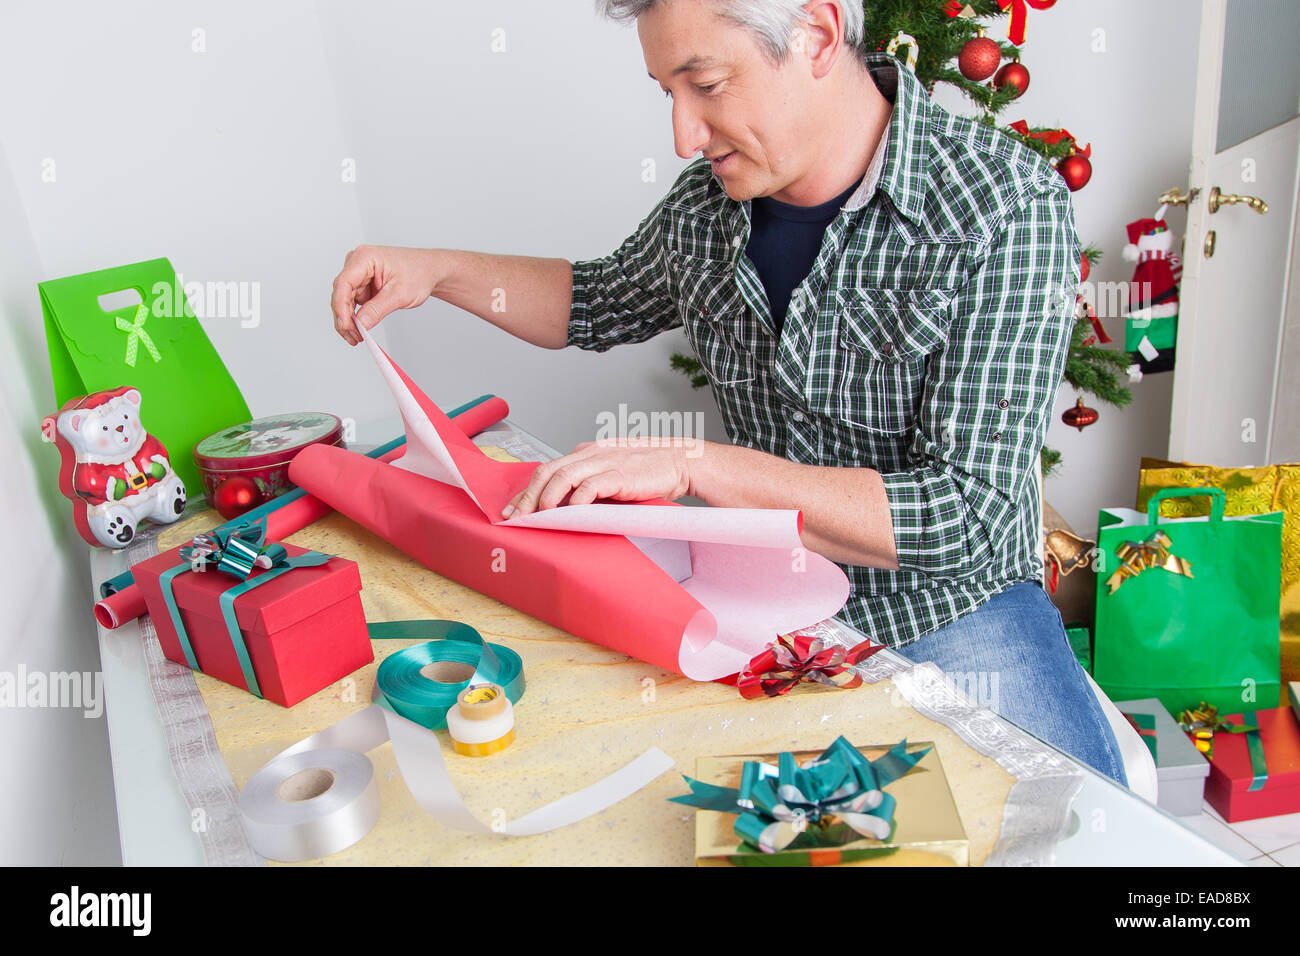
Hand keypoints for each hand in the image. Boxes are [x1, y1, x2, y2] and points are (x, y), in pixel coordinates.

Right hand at [331, 245, 439, 344]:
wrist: (430, 271)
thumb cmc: (418, 273)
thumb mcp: (399, 294)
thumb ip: (377, 309)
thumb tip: (360, 323)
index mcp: (364, 257)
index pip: (343, 283)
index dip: (341, 307)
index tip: (346, 325)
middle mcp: (357, 263)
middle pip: (341, 293)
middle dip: (345, 318)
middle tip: (354, 337)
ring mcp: (358, 274)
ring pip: (344, 300)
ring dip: (349, 320)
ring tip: (358, 336)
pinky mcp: (362, 284)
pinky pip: (352, 302)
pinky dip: (355, 316)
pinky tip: (360, 328)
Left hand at [501, 438, 697, 517]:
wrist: (680, 461)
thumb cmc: (648, 471)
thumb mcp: (611, 473)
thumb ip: (589, 483)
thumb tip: (565, 507)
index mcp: (586, 453)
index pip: (548, 469)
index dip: (527, 490)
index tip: (512, 509)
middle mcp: (590, 454)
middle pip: (547, 472)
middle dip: (527, 497)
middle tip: (515, 517)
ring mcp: (604, 462)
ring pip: (562, 477)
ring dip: (545, 500)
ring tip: (536, 518)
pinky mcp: (619, 475)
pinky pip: (589, 487)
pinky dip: (574, 502)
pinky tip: (567, 515)